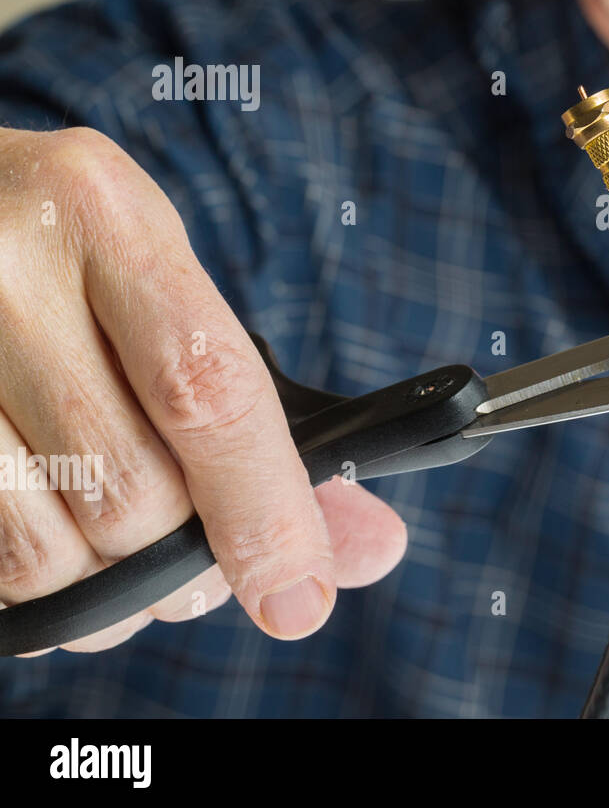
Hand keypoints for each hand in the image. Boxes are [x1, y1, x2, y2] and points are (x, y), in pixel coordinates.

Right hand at [0, 127, 407, 653]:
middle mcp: (5, 272)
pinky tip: (52, 540)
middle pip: (131, 491)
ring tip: (116, 555)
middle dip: (181, 561)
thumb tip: (370, 549)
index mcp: (107, 215)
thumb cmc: (65, 253)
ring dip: (101, 594)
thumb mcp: (166, 284)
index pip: (207, 391)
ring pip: (43, 549)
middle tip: (194, 564)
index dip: (264, 510)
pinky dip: (31, 584)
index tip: (299, 594)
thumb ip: (264, 414)